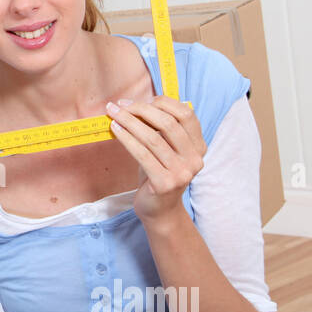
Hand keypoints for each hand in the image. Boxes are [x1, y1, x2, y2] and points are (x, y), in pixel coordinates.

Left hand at [105, 95, 205, 224]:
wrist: (160, 211)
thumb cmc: (158, 174)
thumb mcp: (165, 149)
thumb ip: (161, 129)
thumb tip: (139, 103)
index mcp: (199, 146)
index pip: (186, 114)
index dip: (162, 103)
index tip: (139, 101)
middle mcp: (195, 159)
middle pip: (169, 123)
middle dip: (141, 110)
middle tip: (120, 105)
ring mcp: (182, 173)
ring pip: (153, 138)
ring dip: (129, 122)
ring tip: (113, 114)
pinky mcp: (165, 183)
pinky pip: (142, 154)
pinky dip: (126, 138)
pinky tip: (115, 129)